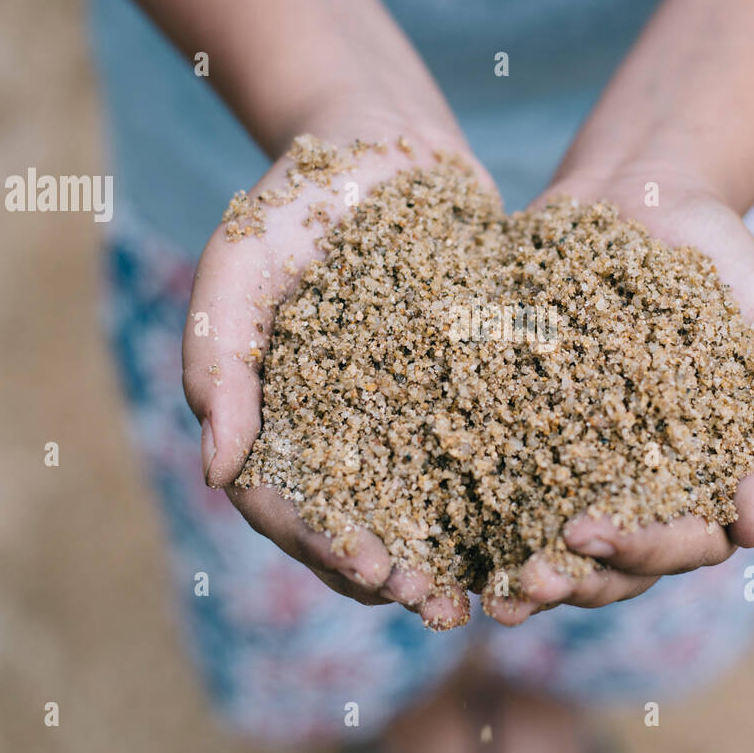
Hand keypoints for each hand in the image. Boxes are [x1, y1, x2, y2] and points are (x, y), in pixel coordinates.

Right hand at [181, 108, 493, 628]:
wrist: (382, 145)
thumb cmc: (294, 200)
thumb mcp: (238, 268)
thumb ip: (218, 364)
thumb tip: (217, 475)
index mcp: (272, 418)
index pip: (287, 504)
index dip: (325, 544)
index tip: (371, 571)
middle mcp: (334, 430)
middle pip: (355, 523)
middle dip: (392, 574)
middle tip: (436, 607)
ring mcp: (397, 415)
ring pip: (419, 506)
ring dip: (447, 557)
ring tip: (486, 595)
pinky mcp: (458, 390)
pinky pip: (477, 452)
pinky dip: (499, 496)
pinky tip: (536, 526)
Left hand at [484, 167, 753, 624]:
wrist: (644, 194)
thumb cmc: (724, 260)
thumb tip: (751, 524)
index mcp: (707, 471)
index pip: (685, 542)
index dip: (642, 550)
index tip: (590, 532)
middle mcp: (645, 480)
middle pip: (617, 563)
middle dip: (576, 580)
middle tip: (530, 583)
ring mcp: (586, 459)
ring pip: (561, 542)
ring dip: (530, 573)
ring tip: (496, 588)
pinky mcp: (530, 426)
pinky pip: (506, 482)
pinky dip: (484, 518)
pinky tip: (453, 538)